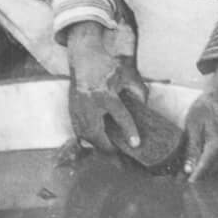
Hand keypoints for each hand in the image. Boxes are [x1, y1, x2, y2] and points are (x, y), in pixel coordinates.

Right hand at [63, 24, 142, 152]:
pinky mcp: (72, 110)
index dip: (129, 131)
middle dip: (109, 149)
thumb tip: (145, 107)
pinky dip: (88, 140)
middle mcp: (90, 103)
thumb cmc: (106, 65)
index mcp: (105, 94)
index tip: (136, 144)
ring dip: (98, 147)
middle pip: (97, 134)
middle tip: (122, 160)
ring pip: (86, 135)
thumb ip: (138, 90)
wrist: (83, 57)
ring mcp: (78, 108)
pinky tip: (97, 146)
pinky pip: (78, 131)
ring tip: (111, 156)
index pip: (119, 116)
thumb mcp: (127, 74)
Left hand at [183, 90, 217, 180]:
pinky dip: (207, 162)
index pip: (206, 166)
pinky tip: (196, 161)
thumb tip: (188, 169)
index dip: (195, 176)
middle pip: (211, 169)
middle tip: (179, 178)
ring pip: (215, 166)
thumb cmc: (205, 108)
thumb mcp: (193, 127)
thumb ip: (192, 149)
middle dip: (196, 175)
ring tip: (184, 171)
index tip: (185, 184)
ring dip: (202, 170)